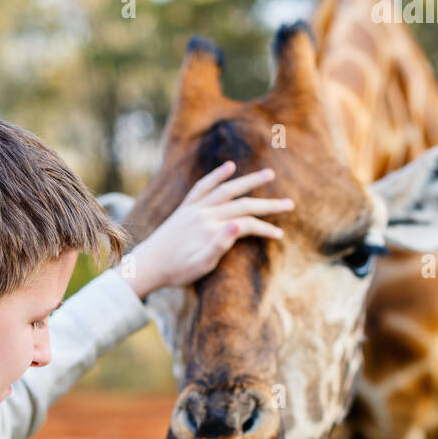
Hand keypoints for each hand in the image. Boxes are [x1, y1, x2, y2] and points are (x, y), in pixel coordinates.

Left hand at [120, 161, 293, 296]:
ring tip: (268, 174)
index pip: (247, 224)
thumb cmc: (176, 271)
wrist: (147, 265)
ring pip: (227, 189)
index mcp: (211, 228)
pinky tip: (230, 167)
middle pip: (242, 204)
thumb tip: (240, 225)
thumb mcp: (201, 264)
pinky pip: (203, 186)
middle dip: (268, 204)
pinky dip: (217, 175)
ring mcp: (195, 208)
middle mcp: (204, 213)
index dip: (265, 229)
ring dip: (249, 181)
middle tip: (289, 203)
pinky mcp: (186, 208)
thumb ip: (220, 244)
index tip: (281, 235)